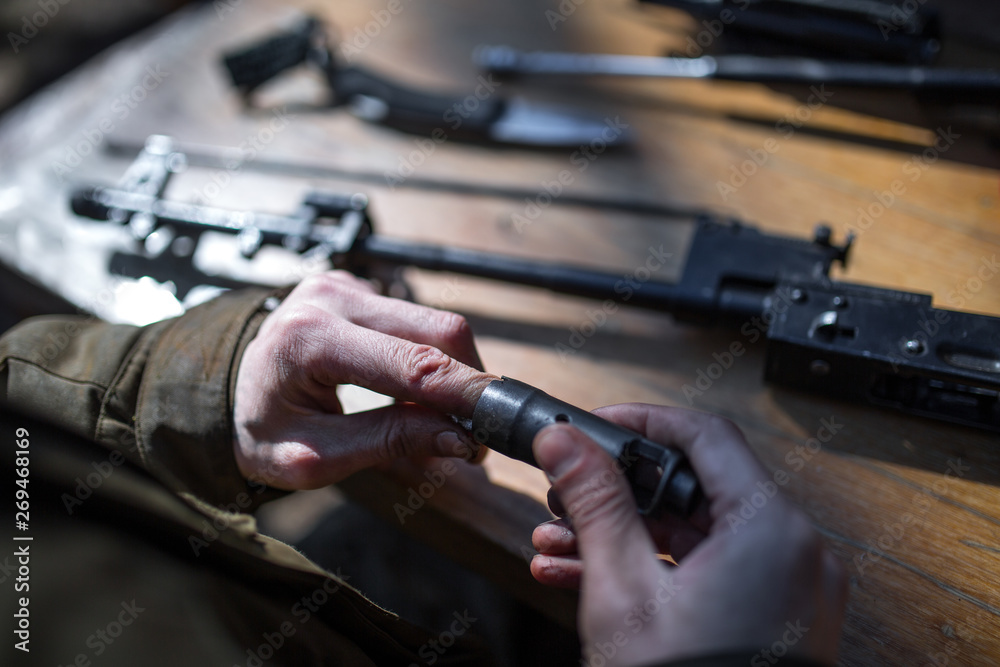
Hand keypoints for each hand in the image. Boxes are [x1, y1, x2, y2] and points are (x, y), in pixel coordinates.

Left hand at [233, 271, 495, 489]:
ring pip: (433, 321)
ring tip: (447, 419)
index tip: (496, 425)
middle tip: (476, 434)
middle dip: (469, 383)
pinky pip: (415, 320)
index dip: (464, 394)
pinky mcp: (356, 286)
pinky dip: (431, 358)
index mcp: (309, 340)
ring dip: (454, 371)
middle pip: (436, 330)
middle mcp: (329, 298)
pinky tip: (418, 392)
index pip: (410, 365)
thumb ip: (387, 443)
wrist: (221, 391)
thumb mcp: (313, 458)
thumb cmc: (260, 430)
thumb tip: (460, 439)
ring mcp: (344, 285)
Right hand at [531, 404, 846, 665]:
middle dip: (618, 492)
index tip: (594, 426)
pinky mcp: (777, 616)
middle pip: (695, 486)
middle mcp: (794, 550)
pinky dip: (654, 568)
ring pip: (695, 533)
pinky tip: (588, 577)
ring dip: (625, 534)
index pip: (703, 434)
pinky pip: (710, 571)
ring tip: (560, 543)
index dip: (641, 421)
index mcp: (769, 528)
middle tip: (566, 495)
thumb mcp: (621, 589)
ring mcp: (789, 587)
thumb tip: (565, 442)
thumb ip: (594, 502)